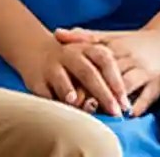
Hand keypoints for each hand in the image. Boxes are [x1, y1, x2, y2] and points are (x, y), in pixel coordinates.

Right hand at [8, 36, 128, 116]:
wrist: (34, 48)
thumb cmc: (70, 61)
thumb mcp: (87, 59)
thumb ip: (103, 77)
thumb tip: (122, 105)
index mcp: (86, 48)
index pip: (105, 61)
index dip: (116, 81)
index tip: (125, 102)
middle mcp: (69, 54)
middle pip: (88, 72)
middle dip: (102, 93)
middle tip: (114, 111)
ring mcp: (51, 66)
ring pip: (61, 78)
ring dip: (68, 89)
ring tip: (76, 101)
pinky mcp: (36, 78)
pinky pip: (44, 91)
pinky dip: (51, 100)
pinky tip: (59, 109)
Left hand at [55, 28, 159, 116]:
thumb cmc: (131, 41)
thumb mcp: (109, 36)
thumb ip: (84, 37)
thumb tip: (56, 33)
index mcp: (115, 46)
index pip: (95, 61)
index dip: (82, 76)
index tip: (70, 91)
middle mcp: (129, 57)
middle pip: (110, 74)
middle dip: (96, 90)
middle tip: (83, 106)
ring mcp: (144, 70)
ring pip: (128, 85)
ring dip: (115, 99)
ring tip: (103, 112)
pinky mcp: (158, 83)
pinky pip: (148, 96)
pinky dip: (138, 106)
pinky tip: (127, 115)